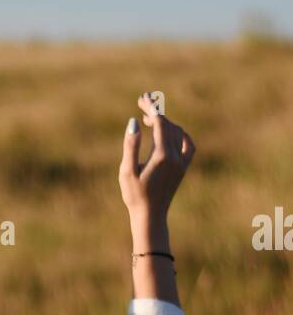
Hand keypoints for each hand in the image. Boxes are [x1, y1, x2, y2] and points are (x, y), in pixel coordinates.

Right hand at [119, 94, 194, 223]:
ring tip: (148, 117)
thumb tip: (134, 121)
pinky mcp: (183, 168)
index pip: (160, 123)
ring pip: (178, 132)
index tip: (142, 98)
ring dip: (165, 122)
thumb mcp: (126, 171)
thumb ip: (131, 146)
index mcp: (162, 156)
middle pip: (169, 125)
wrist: (150, 216)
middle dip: (156, 111)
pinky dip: (180, 134)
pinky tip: (169, 132)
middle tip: (142, 101)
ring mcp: (182, 162)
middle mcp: (176, 157)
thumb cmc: (134, 196)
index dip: (152, 108)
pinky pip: (188, 145)